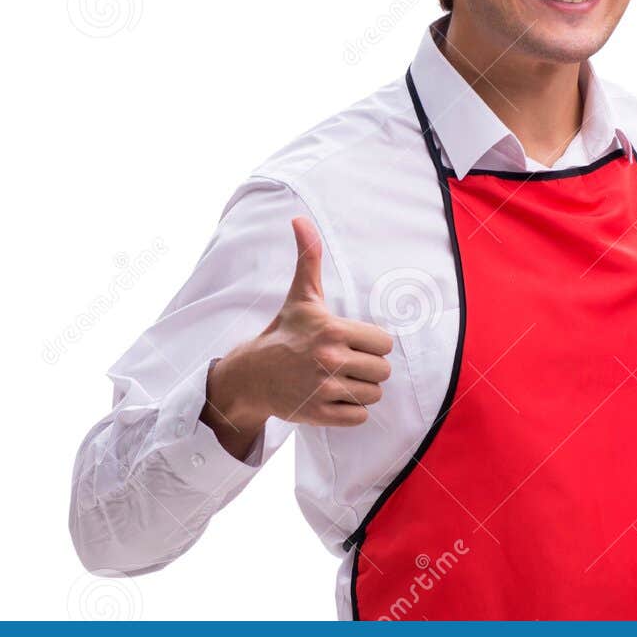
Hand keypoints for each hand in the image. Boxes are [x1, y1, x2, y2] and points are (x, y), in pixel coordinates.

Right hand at [203, 217, 393, 451]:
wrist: (252, 376)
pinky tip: (333, 397)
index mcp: (332, 330)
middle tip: (345, 363)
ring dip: (361, 390)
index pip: (384, 343)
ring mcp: (324, 390)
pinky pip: (359, 417)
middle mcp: (329, 360)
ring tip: (339, 380)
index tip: (352, 342)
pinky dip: (351, 411)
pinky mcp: (319, 415)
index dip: (372, 344)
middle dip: (368, 368)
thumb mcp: (301, 296)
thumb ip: (308, 258)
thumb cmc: (284, 333)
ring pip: (373, 395)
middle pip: (382, 371)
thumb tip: (300, 219)